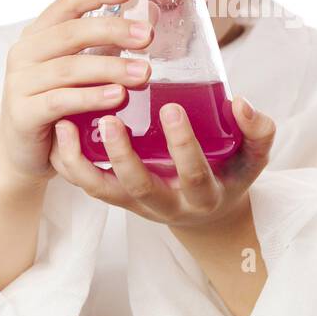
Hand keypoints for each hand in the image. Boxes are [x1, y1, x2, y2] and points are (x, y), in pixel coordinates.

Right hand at [0, 0, 154, 190]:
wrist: (23, 153)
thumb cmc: (59, 104)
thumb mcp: (83, 70)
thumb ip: (109, 44)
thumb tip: (150, 15)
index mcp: (39, 34)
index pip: (68, 2)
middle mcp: (25, 53)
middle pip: (71, 32)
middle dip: (113, 31)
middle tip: (147, 36)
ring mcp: (19, 83)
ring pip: (69, 67)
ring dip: (110, 67)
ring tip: (144, 73)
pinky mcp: (22, 113)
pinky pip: (60, 100)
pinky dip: (90, 97)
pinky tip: (117, 96)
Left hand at [49, 95, 275, 229]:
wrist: (207, 213)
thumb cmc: (230, 174)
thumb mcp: (253, 158)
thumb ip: (258, 131)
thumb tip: (241, 103)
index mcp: (204, 195)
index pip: (194, 175)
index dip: (183, 146)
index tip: (172, 109)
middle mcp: (167, 205)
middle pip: (140, 188)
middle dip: (124, 156)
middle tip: (111, 119)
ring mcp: (136, 204)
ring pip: (103, 191)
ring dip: (82, 162)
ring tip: (67, 125)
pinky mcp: (116, 198)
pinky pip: (87, 184)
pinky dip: (68, 162)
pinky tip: (59, 130)